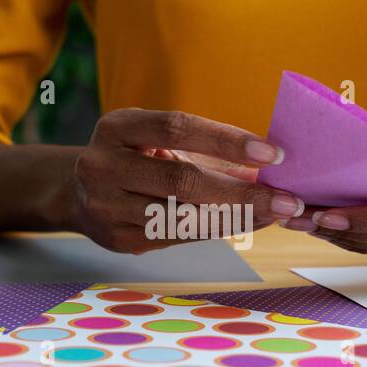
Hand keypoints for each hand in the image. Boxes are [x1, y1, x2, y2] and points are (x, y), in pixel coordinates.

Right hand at [68, 109, 304, 252]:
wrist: (80, 192)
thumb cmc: (137, 158)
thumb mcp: (157, 140)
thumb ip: (205, 148)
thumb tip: (271, 164)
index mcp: (117, 127)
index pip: (177, 128)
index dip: (227, 141)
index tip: (272, 154)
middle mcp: (103, 164)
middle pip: (182, 180)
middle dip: (241, 192)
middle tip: (286, 199)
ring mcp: (106, 205)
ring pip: (182, 216)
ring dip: (236, 217)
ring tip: (274, 214)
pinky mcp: (117, 238)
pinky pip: (177, 237)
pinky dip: (216, 230)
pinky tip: (246, 224)